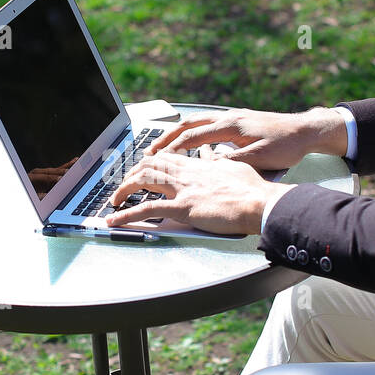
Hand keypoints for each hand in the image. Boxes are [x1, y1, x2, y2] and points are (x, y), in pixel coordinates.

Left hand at [103, 151, 295, 234]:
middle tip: (122, 186)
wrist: (260, 202)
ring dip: (124, 190)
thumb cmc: (252, 190)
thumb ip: (216, 160)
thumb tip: (210, 152)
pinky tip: (114, 221)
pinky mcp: (183, 208)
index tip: (138, 168)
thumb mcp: (233, 167)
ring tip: (114, 201)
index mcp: (197, 164)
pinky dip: (127, 215)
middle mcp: (186, 173)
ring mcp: (183, 189)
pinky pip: (147, 209)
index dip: (148, 161)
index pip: (165, 157)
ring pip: (143, 181)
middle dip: (130, 175)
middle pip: (149, 165)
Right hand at [147, 107, 347, 169]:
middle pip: (188, 125)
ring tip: (163, 148)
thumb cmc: (287, 145)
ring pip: (197, 123)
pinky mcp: (239, 122)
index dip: (172, 149)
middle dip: (166, 138)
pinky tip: (191, 145)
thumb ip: (233, 163)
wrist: (307, 130)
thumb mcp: (260, 158)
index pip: (193, 137)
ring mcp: (233, 118)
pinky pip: (208, 125)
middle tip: (148, 152)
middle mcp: (229, 118)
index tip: (156, 160)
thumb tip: (209, 169)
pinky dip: (193, 134)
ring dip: (178, 135)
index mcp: (231, 126)